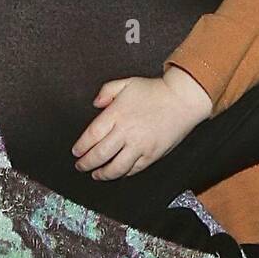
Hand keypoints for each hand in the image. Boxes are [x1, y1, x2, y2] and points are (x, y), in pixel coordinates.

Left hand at [71, 67, 212, 179]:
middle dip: (86, 164)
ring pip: (116, 167)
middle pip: (100, 154)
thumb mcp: (127, 83)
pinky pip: (133, 170)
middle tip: (81, 166)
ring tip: (96, 175)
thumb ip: (107, 91)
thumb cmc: (155, 91)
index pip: (92, 136)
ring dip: (103, 174)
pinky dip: (123, 174)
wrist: (182, 100)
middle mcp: (126, 132)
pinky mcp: (151, 155)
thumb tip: (95, 104)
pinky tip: (117, 173)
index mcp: (116, 114)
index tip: (76, 152)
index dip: (81, 147)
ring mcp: (139, 146)